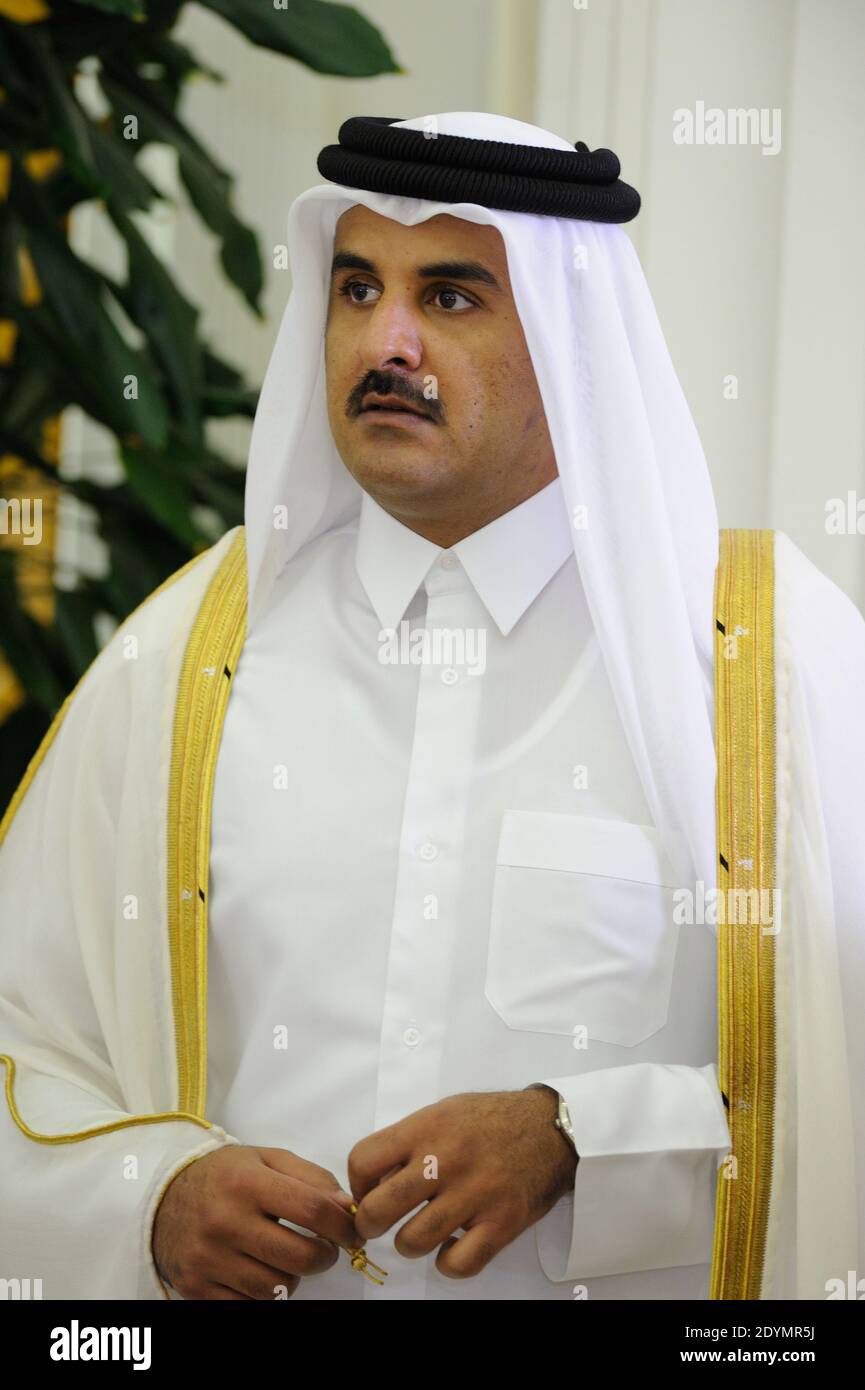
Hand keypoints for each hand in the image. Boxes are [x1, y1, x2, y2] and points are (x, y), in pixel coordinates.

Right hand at [152, 1145, 359, 1299]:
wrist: (163, 1199)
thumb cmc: (225, 1176)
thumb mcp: (266, 1159)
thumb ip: (310, 1177)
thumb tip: (346, 1205)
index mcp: (246, 1182)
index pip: (312, 1210)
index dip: (342, 1226)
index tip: (352, 1232)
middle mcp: (225, 1221)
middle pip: (299, 1257)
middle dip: (325, 1256)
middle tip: (325, 1249)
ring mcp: (209, 1259)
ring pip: (277, 1288)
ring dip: (293, 1276)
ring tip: (286, 1256)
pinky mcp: (197, 1287)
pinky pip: (250, 1305)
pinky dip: (264, 1293)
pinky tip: (261, 1269)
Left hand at [348, 1087, 576, 1278]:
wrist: (548, 1127)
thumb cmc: (490, 1120)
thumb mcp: (442, 1113)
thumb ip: (408, 1142)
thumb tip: (373, 1183)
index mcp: (427, 1128)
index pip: (363, 1160)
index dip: (356, 1183)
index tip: (366, 1191)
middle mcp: (446, 1159)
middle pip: (379, 1208)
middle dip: (370, 1223)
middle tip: (379, 1223)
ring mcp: (475, 1193)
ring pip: (414, 1241)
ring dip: (409, 1244)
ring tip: (420, 1232)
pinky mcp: (502, 1222)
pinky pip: (458, 1264)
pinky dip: (448, 1263)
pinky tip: (453, 1245)